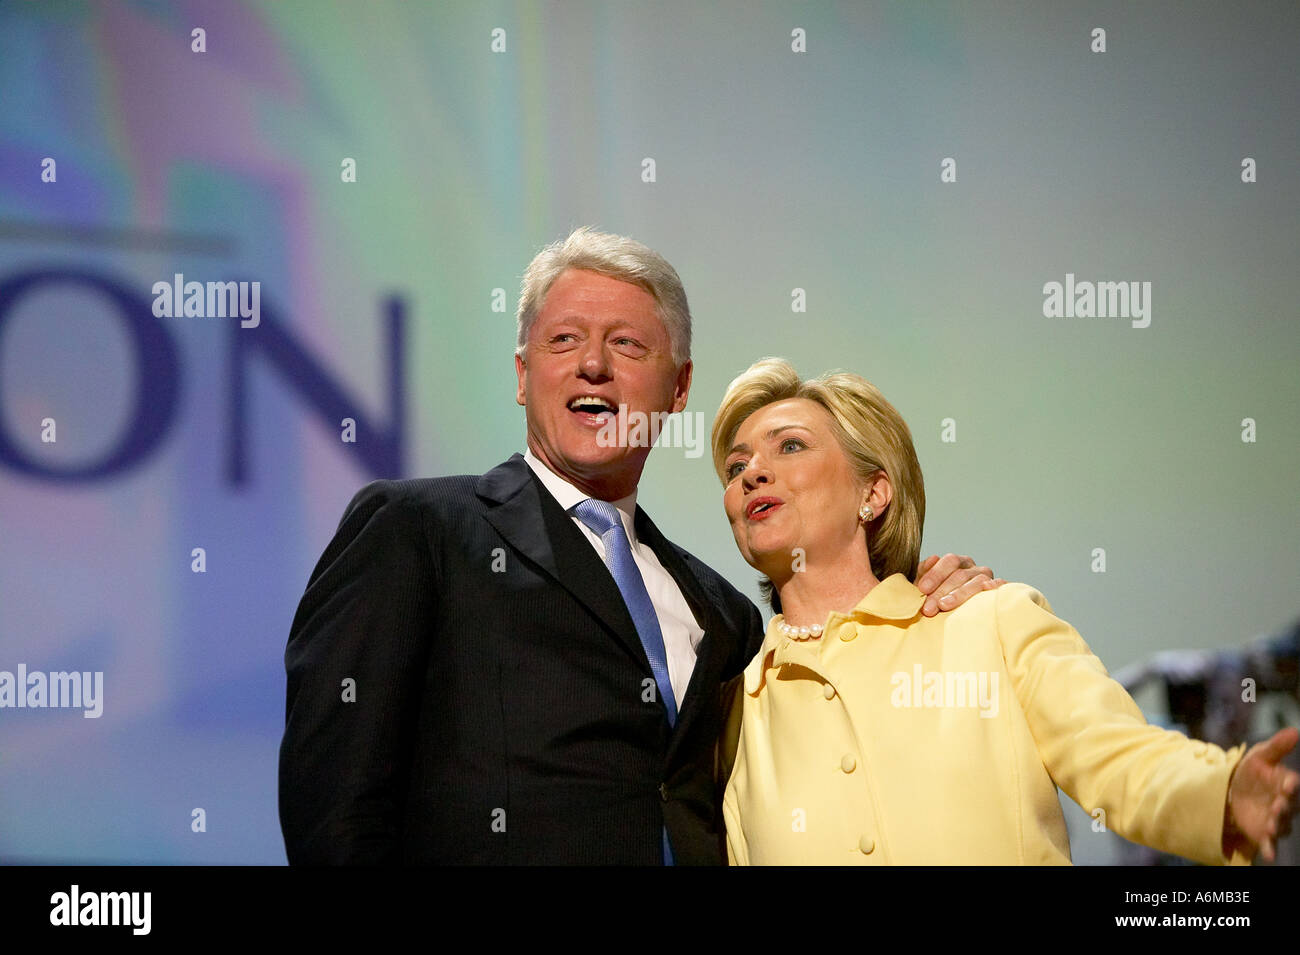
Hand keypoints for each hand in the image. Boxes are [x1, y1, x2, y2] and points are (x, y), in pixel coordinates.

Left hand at [915, 553, 1002, 616]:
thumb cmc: (939, 601)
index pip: (950, 561)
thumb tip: (933, 558)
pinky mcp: (1001, 592)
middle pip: (960, 574)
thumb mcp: (928, 588)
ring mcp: (988, 579)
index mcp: (958, 563)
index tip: (922, 589)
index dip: (936, 574)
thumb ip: (925, 573)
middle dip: (941, 591)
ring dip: (959, 594)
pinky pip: (1000, 587)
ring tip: (944, 605)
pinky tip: (986, 590)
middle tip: (928, 608)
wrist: (964, 622)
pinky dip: (994, 587)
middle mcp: (974, 569)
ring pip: (977, 582)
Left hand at [1223, 726, 1298, 862]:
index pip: (1292, 785)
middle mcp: (1284, 803)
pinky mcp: (1263, 832)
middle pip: (1289, 808)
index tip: (1287, 784)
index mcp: (1285, 783)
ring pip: (1282, 825)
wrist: (1232, 788)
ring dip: (1278, 827)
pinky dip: (1270, 848)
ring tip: (1271, 827)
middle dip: (1285, 807)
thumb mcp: (1260, 756)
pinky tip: (1269, 854)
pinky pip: (1269, 842)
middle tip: (1278, 805)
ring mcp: (1275, 819)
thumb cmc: (1252, 770)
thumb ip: (1277, 746)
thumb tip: (1294, 730)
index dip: (1290, 785)